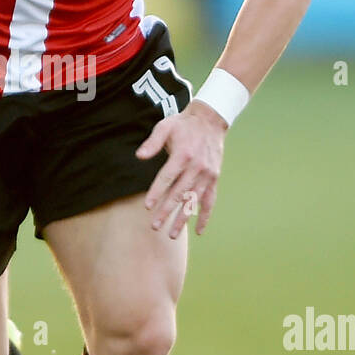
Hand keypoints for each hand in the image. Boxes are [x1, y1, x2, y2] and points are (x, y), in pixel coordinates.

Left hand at [136, 101, 226, 237]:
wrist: (210, 120)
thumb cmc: (183, 124)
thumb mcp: (165, 127)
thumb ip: (153, 142)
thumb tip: (139, 156)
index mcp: (183, 155)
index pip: (167, 178)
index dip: (156, 193)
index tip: (147, 207)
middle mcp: (196, 167)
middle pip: (179, 193)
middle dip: (166, 211)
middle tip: (155, 226)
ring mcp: (207, 175)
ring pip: (194, 200)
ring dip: (183, 218)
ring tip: (172, 234)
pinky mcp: (214, 178)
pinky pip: (210, 200)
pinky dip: (205, 216)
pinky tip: (199, 230)